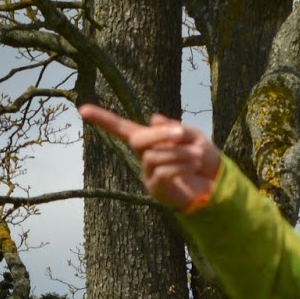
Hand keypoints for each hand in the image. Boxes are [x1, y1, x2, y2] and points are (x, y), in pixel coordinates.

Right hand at [80, 105, 220, 211]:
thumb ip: (175, 128)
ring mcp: (148, 174)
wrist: (217, 184)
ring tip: (198, 155)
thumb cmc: (202, 158)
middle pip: (137, 140)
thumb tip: (153, 118)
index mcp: (150, 141)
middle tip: (180, 133)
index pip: (121, 128)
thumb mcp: (194, 137)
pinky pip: (162, 173)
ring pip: (153, 157)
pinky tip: (194, 165)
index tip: (82, 109)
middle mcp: (144, 157)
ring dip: (178, 153)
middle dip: (158, 134)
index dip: (103, 119)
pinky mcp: (157, 189)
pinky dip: (180, 166)